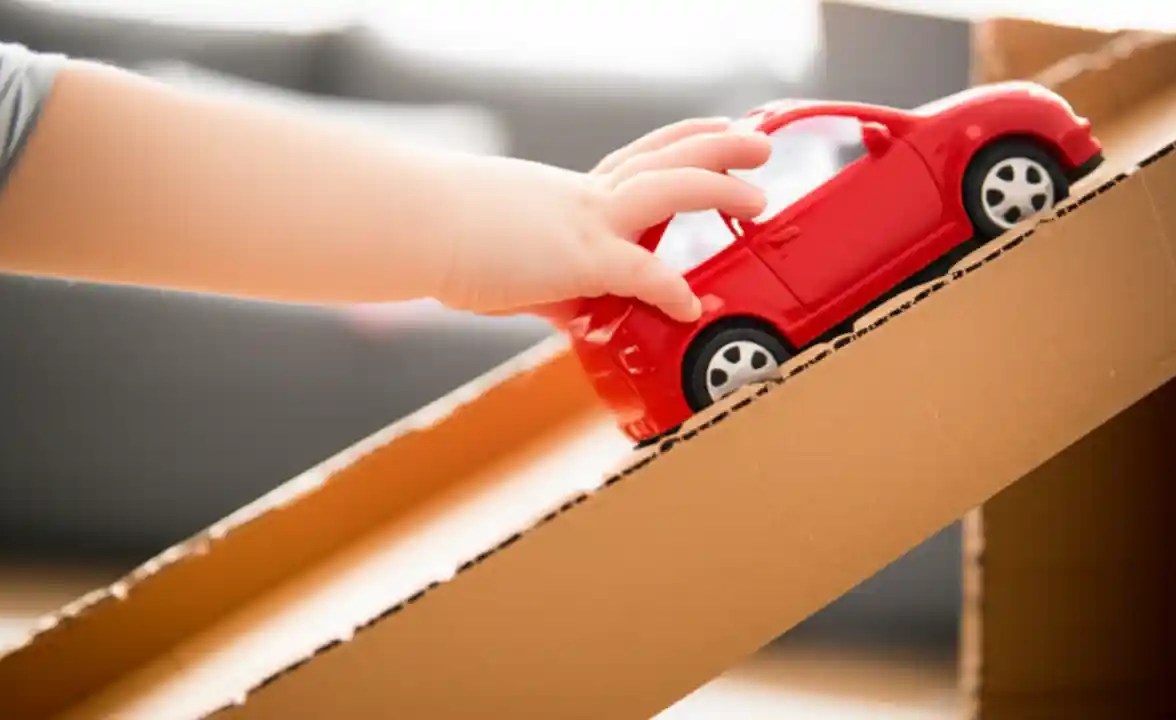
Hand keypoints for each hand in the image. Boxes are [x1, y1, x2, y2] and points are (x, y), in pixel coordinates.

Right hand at [431, 117, 770, 323]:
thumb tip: (568, 311)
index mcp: (571, 193)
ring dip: (720, 185)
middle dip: (719, 145)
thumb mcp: (510, 256)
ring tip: (759, 192)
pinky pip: (644, 272)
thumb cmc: (445, 236)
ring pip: (671, 188)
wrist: (416, 224)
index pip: (638, 162)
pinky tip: (691, 303)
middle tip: (758, 139)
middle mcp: (587, 198)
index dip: (681, 146)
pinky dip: (672, 288)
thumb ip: (551, 287)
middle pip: (667, 157)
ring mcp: (587, 223)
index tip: (712, 133)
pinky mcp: (580, 259)